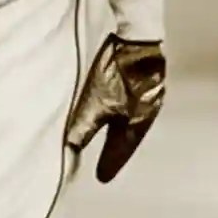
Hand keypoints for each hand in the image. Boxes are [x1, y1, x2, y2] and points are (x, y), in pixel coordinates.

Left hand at [65, 35, 165, 182]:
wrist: (137, 38)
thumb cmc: (117, 73)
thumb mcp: (96, 103)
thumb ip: (83, 127)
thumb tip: (70, 150)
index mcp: (137, 124)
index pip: (120, 151)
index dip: (110, 164)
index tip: (102, 178)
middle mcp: (146, 113)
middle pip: (128, 139)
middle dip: (117, 152)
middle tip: (107, 165)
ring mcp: (147, 97)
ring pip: (131, 124)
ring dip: (120, 135)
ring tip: (112, 143)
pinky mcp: (144, 82)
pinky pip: (132, 108)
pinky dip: (123, 117)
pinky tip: (118, 114)